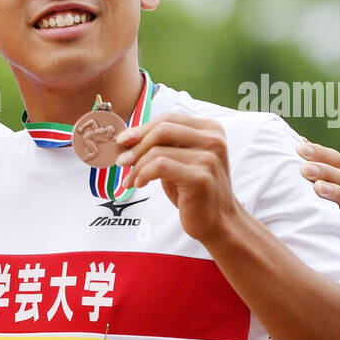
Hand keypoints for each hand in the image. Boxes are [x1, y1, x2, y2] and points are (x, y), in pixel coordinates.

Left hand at [114, 113, 238, 244]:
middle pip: (162, 129)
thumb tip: (127, 138)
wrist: (217, 220)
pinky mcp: (200, 177)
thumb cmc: (194, 190)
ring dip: (137, 166)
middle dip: (136, 145)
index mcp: (210, 129)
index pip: (167, 118)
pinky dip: (143, 174)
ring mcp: (209, 158)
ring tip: (132, 179)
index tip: (123, 142)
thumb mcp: (179, 160)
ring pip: (158, 150)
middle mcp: (213, 140)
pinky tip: (140, 184)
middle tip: (121, 162)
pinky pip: (160, 166)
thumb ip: (162, 145)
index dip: (141, 129)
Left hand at [298, 140, 339, 226]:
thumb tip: (298, 140)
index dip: (319, 152)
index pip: (334, 159)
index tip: (300, 148)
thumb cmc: (304, 202)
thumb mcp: (303, 184)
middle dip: (324, 170)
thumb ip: (305, 165)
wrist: (315, 237)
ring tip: (317, 188)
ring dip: (334, 192)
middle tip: (305, 169)